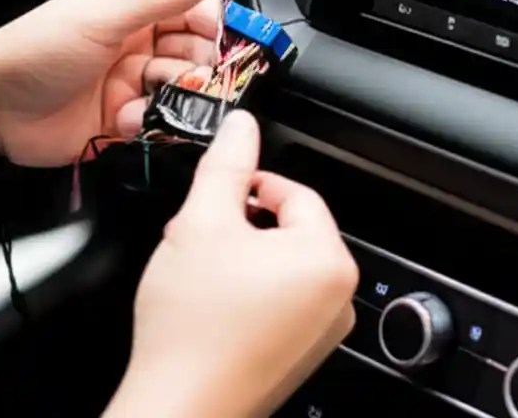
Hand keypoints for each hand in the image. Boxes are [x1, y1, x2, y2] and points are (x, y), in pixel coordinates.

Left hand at [0, 0, 223, 166]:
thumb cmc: (34, 52)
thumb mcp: (102, 16)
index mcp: (135, 14)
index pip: (196, 12)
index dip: (214, 25)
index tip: (223, 38)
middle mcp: (138, 49)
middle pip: (198, 55)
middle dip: (198, 66)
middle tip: (182, 72)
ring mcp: (132, 87)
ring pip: (184, 93)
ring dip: (172, 97)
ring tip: (144, 95)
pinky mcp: (125, 124)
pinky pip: (161, 126)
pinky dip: (149, 123)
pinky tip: (124, 117)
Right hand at [107, 112, 357, 417]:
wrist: (180, 408)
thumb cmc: (193, 329)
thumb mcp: (201, 223)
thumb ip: (225, 165)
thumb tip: (242, 127)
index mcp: (328, 259)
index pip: (296, 193)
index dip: (249, 187)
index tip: (217, 194)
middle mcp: (337, 297)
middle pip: (289, 230)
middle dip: (240, 225)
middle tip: (197, 236)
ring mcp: (320, 331)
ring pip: (279, 267)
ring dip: (238, 258)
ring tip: (197, 273)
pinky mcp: (298, 355)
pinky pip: (277, 304)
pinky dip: (244, 294)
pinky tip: (206, 305)